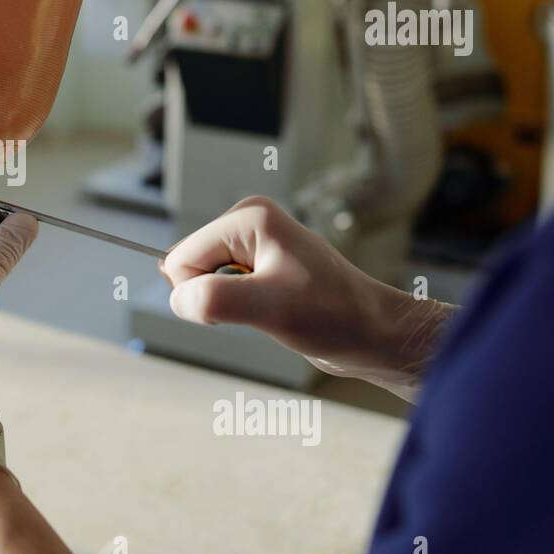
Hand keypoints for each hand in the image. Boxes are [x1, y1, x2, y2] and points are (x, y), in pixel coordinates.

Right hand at [161, 196, 454, 400]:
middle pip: (190, 267)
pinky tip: (272, 311)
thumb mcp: (268, 307)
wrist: (374, 335)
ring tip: (272, 309)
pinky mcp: (261, 268)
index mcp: (248, 217)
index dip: (200, 293)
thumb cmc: (334, 316)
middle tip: (262, 307)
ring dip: (228, 306)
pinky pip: (222, 290)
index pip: (181, 258)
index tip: (245, 305)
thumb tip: (179, 298)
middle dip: (214, 297)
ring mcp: (255, 245)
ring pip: (204, 282)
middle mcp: (248, 223)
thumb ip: (213, 298)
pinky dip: (238, 310)